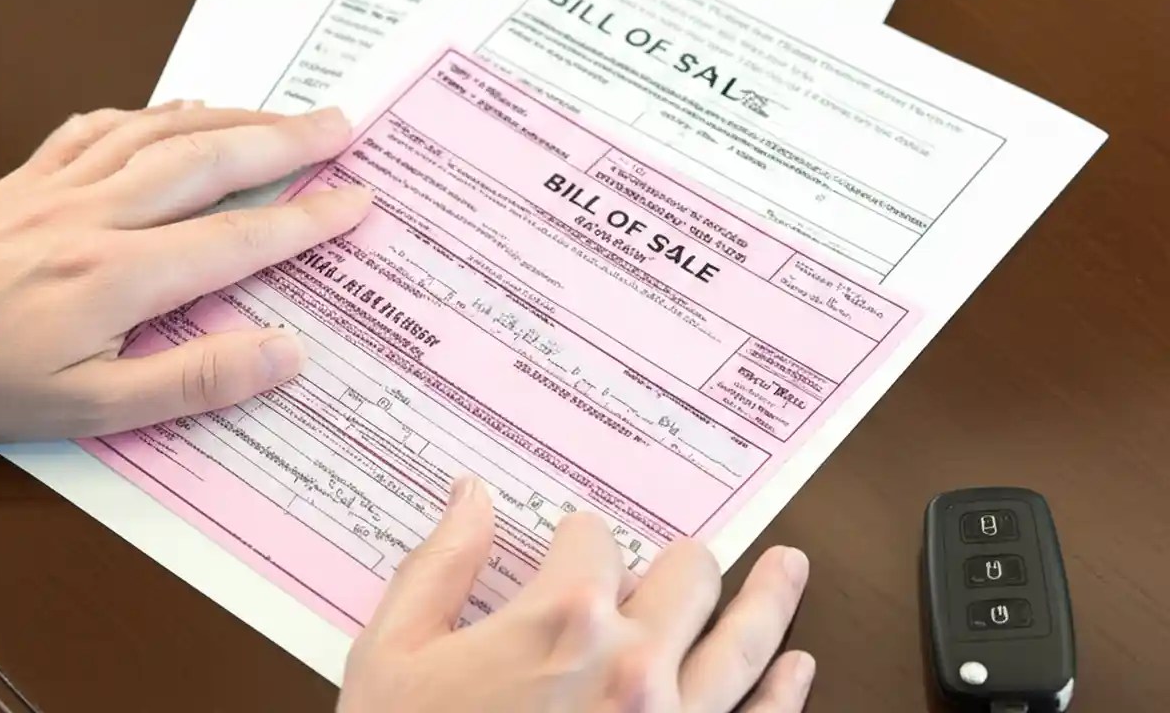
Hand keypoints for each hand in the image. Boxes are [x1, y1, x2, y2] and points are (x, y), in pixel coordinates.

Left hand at [0, 101, 371, 442]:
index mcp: (121, 275)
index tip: (358, 201)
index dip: (308, 219)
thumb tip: (283, 354)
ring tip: (282, 114)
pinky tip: (174, 113)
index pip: (241, 237)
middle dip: (287, 140)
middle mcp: (98, 215)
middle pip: (212, 160)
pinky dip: (151, 114)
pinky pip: (100, 128)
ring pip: (164, 133)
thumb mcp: (87, 409)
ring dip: (233, 116)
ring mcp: (60, 188)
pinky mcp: (27, 181)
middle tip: (341, 127)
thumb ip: (193, 380)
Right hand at [339, 477, 813, 712]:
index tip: (571, 545)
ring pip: (744, 638)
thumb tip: (469, 500)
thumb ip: (439, 566)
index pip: (593, 538)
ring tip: (787, 569)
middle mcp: (632, 664)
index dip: (577, 538)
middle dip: (675, 562)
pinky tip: (797, 665)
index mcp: (562, 622)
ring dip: (768, 596)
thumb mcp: (394, 657)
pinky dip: (784, 690)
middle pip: (686, 574)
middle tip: (677, 562)